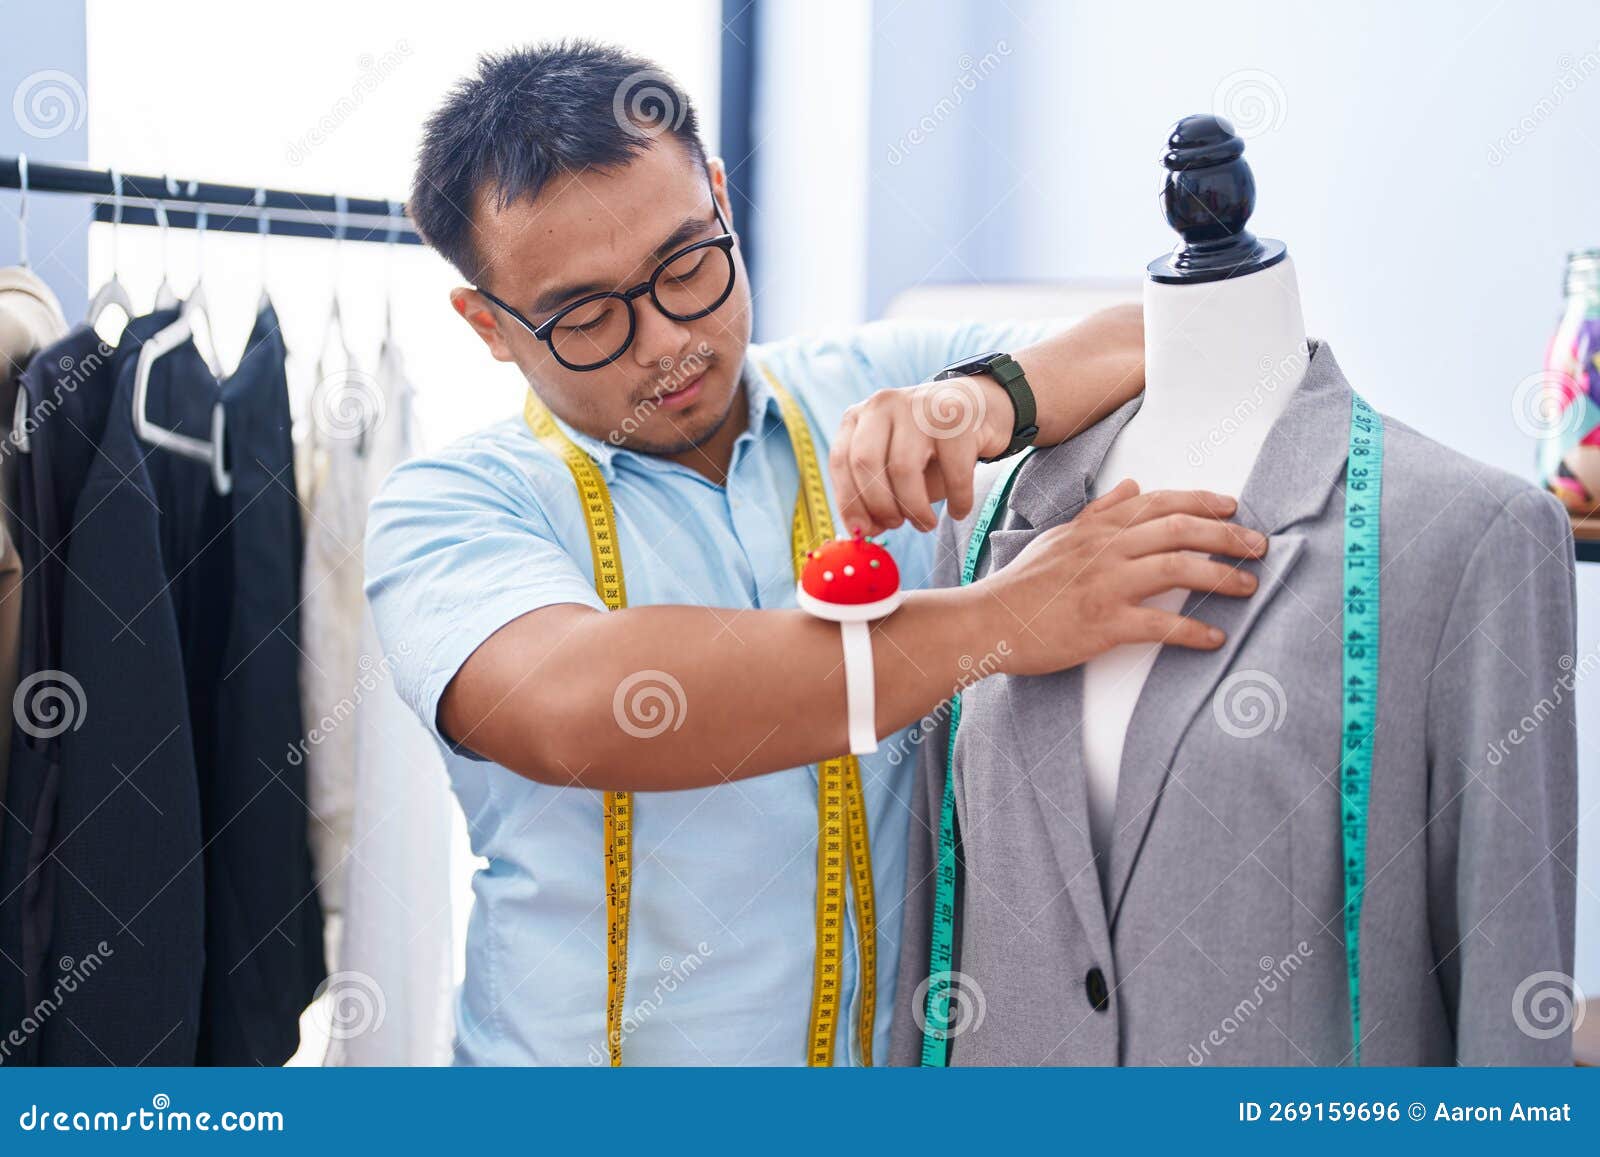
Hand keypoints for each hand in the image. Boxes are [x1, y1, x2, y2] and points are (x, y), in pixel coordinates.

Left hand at [829, 375, 1013, 535]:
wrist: (978, 408)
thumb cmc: (929, 447)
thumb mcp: (894, 465)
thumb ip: (874, 495)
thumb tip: (864, 531)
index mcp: (860, 416)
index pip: (841, 460)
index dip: (849, 501)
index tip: (861, 531)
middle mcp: (884, 404)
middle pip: (866, 464)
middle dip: (881, 506)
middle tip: (898, 525)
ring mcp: (920, 407)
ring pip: (903, 469)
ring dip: (914, 509)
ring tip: (925, 524)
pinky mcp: (957, 418)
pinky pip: (952, 472)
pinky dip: (956, 500)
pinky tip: (958, 510)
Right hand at [974, 480, 1267, 676]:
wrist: (989, 620)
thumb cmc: (1023, 584)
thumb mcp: (1059, 536)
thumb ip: (1099, 511)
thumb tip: (1133, 486)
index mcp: (1097, 527)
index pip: (1160, 503)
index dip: (1203, 501)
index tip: (1234, 507)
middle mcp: (1106, 549)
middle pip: (1181, 530)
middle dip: (1228, 535)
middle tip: (1259, 546)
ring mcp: (1105, 585)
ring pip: (1177, 569)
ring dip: (1221, 576)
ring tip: (1249, 586)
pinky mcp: (1103, 624)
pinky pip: (1160, 625)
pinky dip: (1193, 631)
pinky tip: (1215, 638)